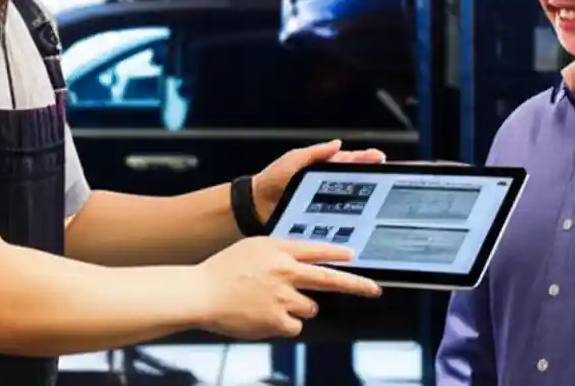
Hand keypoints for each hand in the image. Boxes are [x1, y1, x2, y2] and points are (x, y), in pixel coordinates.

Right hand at [193, 237, 381, 339]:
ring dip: (298, 307)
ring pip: (309, 307)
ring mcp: (283, 298)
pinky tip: (263, 316)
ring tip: (269, 302)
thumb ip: (280, 252)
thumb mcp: (252, 248)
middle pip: (330, 279)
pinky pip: (295, 325)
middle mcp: (285, 272)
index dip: (338, 253)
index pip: (317, 250)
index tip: (353, 256)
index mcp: (278, 249)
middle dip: (357, 285)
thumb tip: (305, 262)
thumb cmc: (223, 270)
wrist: (200, 294)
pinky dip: (284, 324)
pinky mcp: (278, 321)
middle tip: (374, 289)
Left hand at [251, 140, 385, 222]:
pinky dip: (351, 216)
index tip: (379, 157)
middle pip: (354, 178)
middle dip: (371, 175)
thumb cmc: (273, 178)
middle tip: (385, 173)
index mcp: (322, 166)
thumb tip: (338, 144)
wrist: (257, 204)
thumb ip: (315, 152)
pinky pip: (339, 216)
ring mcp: (325, 201)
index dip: (364, 159)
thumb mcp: (294, 160)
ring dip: (365, 196)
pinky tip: (362, 217)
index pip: (348, 160)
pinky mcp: (321, 217)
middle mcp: (327, 183)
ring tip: (380, 194)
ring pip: (350, 197)